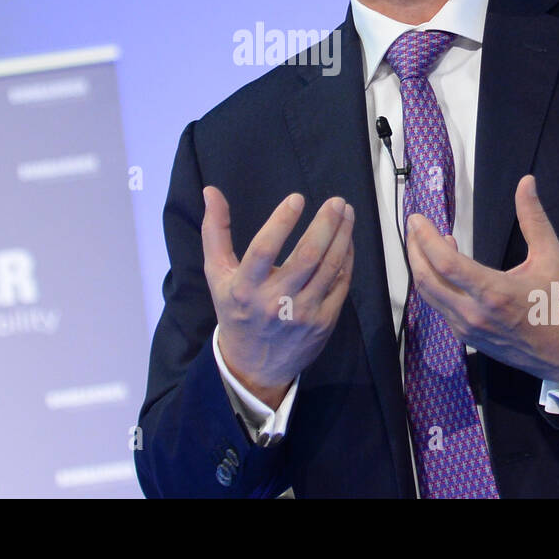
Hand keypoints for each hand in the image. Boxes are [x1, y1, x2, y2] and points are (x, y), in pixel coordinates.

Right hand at [202, 186, 354, 407]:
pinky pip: (340, 284)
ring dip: (342, 236)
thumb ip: (215, 232)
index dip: (281, 222)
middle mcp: (274, 302)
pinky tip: (347, 240)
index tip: (297, 198)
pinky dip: (346, 259)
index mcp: (245, 288)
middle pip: (306, 256)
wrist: (254, 366)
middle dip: (325, 224)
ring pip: (329, 268)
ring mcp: (302, 314)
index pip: (264, 249)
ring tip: (346, 212)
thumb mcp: (217, 274)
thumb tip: (211, 192)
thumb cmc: (235, 310)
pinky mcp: (323, 322)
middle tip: (336, 201)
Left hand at [406, 174, 558, 389]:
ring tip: (427, 242)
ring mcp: (468, 330)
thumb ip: (533, 218)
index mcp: (494, 293)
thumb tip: (526, 182)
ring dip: (422, 267)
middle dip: (414, 249)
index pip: (445, 263)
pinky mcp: (467, 339)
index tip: (418, 218)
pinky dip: (435, 285)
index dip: (425, 237)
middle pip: (426, 279)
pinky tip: (446, 269)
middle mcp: (474, 314)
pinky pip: (440, 309)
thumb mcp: (552, 257)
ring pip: (429, 296)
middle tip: (414, 227)